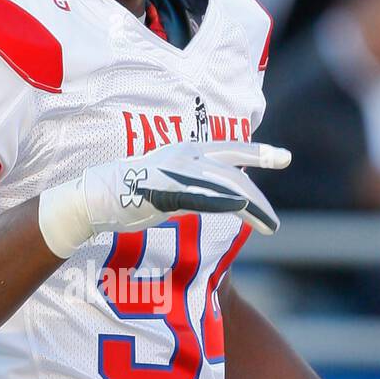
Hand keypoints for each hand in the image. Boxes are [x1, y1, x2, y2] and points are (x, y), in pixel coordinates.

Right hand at [38, 139, 290, 257]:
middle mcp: (186, 155)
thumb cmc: (127, 195)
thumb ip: (194, 188)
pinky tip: (245, 208)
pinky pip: (204, 196)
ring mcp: (178, 171)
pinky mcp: (168, 190)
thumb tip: (218, 198)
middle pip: (235, 174)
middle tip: (276, 224)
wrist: (95, 197)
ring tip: (270, 228)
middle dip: (260, 200)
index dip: (259, 153)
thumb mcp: (168, 186)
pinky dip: (226, 202)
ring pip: (227, 186)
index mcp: (187, 150)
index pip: (231, 150)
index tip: (284, 157)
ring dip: (253, 208)